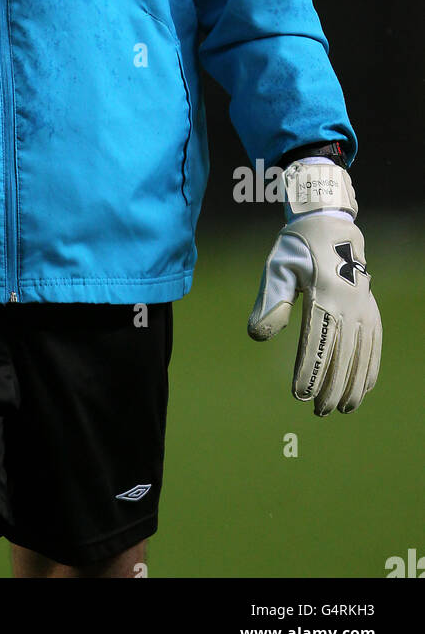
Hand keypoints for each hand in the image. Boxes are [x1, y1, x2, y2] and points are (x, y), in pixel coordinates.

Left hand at [247, 164, 380, 414]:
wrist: (329, 222)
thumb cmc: (297, 246)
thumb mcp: (278, 267)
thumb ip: (271, 302)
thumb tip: (258, 336)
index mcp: (324, 294)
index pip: (317, 342)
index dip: (309, 371)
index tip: (299, 394)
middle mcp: (349, 303)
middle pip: (343, 354)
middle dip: (331, 386)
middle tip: (318, 411)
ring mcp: (364, 306)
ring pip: (362, 353)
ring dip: (353, 383)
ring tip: (343, 408)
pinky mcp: (370, 306)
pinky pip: (375, 342)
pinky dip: (371, 366)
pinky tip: (365, 386)